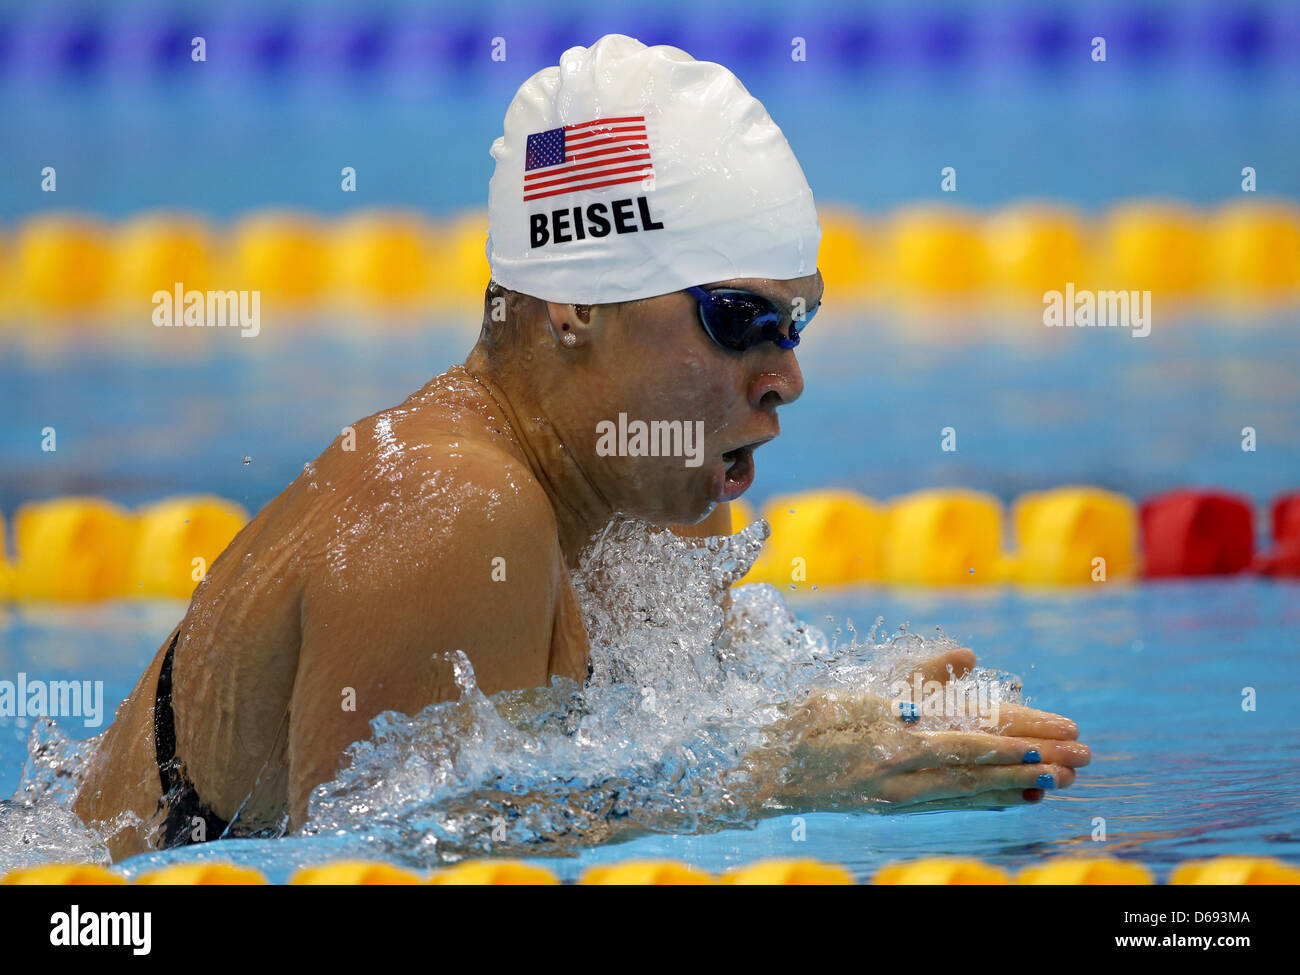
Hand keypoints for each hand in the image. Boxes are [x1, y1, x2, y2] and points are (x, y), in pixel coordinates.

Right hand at [752, 647, 1089, 810]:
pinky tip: (1015, 799)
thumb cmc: (800, 719)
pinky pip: (951, 801)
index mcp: (894, 727)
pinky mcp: (894, 804)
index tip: (1060, 730)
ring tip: (1064, 781)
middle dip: (1036, 758)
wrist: (759, 769)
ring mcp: (899, 790)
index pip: (972, 728)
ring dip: (1021, 782)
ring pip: (972, 786)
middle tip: (1084, 757)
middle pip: (984, 761)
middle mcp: (903, 764)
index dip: (1018, 730)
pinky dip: (987, 799)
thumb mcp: (854, 686)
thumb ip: (919, 673)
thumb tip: (971, 657)